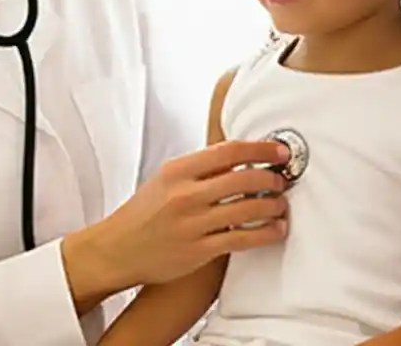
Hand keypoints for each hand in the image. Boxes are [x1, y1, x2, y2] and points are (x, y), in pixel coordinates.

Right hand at [65, 139, 289, 301]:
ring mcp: (192, 223)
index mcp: (177, 170)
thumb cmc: (144, 214)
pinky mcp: (199, 251)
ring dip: (273, 205)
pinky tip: (276, 230)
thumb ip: (199, 169)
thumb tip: (239, 157)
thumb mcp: (165, 180)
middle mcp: (185, 194)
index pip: (229, 151)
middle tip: (282, 181)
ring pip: (248, 208)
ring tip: (281, 205)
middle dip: (272, 178)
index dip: (261, 148)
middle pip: (244, 178)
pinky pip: (243, 239)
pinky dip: (266, 233)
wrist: (117, 250)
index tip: (280, 152)